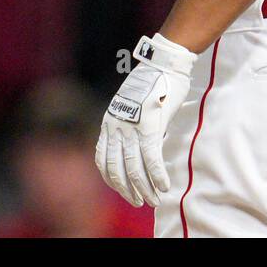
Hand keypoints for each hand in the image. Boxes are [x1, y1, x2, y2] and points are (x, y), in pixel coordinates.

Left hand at [95, 33, 196, 206]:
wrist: (162, 63)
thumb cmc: (151, 82)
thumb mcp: (130, 104)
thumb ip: (130, 124)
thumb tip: (141, 145)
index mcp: (109, 121)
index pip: (102, 159)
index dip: (110, 179)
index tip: (121, 189)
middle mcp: (116, 127)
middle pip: (117, 168)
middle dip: (127, 190)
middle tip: (138, 202)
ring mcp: (132, 127)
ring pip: (134, 168)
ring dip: (144, 189)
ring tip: (153, 200)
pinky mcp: (150, 126)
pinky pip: (152, 159)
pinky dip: (157, 176)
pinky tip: (164, 186)